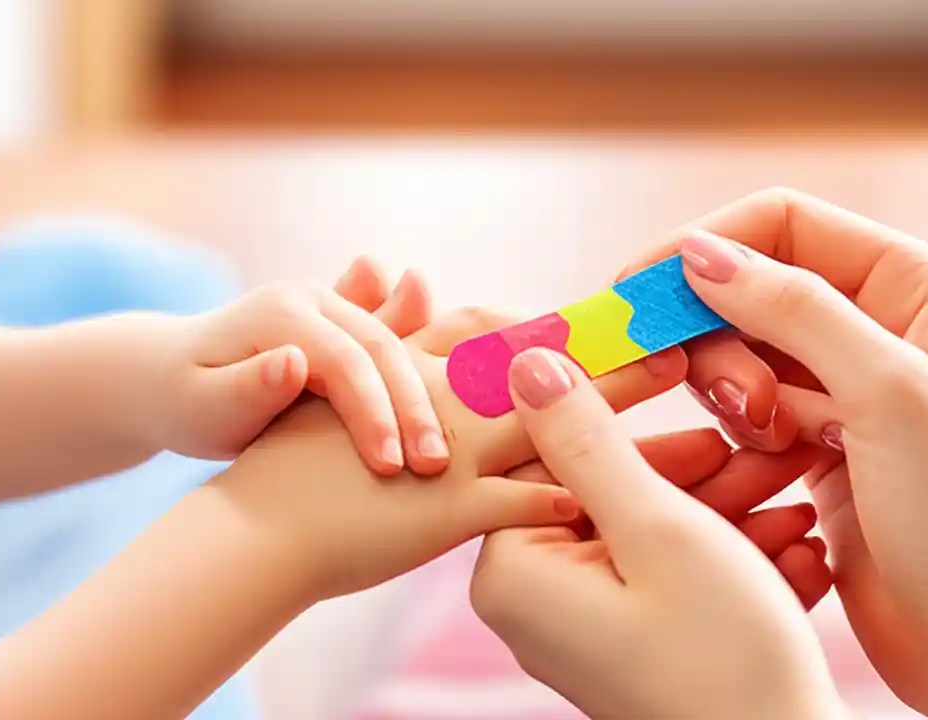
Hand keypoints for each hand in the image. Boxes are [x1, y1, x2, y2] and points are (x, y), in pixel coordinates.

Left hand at [153, 256, 447, 475]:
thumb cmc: (184, 403)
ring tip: (454, 450)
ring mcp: (339, 309)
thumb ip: (247, 388)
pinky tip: (476, 404)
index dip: (374, 412)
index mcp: (283, 310)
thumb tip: (294, 361)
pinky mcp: (352, 332)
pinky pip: (405, 349)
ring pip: (402, 349)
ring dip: (432, 399)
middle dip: (416, 408)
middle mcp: (317, 298)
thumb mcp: (201, 406)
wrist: (171, 377)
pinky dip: (437, 376)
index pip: (345, 360)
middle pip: (383, 349)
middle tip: (437, 466)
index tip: (392, 468)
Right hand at [214, 307, 686, 599]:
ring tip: (674, 406)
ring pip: (548, 426)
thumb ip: (373, 324)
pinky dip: (561, 497)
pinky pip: (517, 503)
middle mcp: (443, 401)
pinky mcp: (444, 510)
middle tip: (676, 344)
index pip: (503, 333)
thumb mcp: (337, 379)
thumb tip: (395, 267)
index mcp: (419, 369)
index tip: (614, 316)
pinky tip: (609, 494)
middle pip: (544, 370)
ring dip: (613, 416)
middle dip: (612, 358)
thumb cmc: (295, 461)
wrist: (251, 528)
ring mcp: (448, 454)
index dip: (562, 325)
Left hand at [471, 348, 845, 719]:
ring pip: (657, 531)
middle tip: (765, 448)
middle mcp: (539, 602)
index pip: (554, 453)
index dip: (624, 406)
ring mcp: (588, 627)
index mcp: (515, 572)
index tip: (682, 371)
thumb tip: (527, 363)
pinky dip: (733, 558)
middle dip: (703, 471)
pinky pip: (676, 576)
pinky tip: (797, 551)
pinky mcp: (636, 643)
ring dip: (733, 510)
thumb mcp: (656, 527)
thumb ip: (589, 440)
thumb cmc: (720, 658)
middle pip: (615, 492)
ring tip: (798, 497)